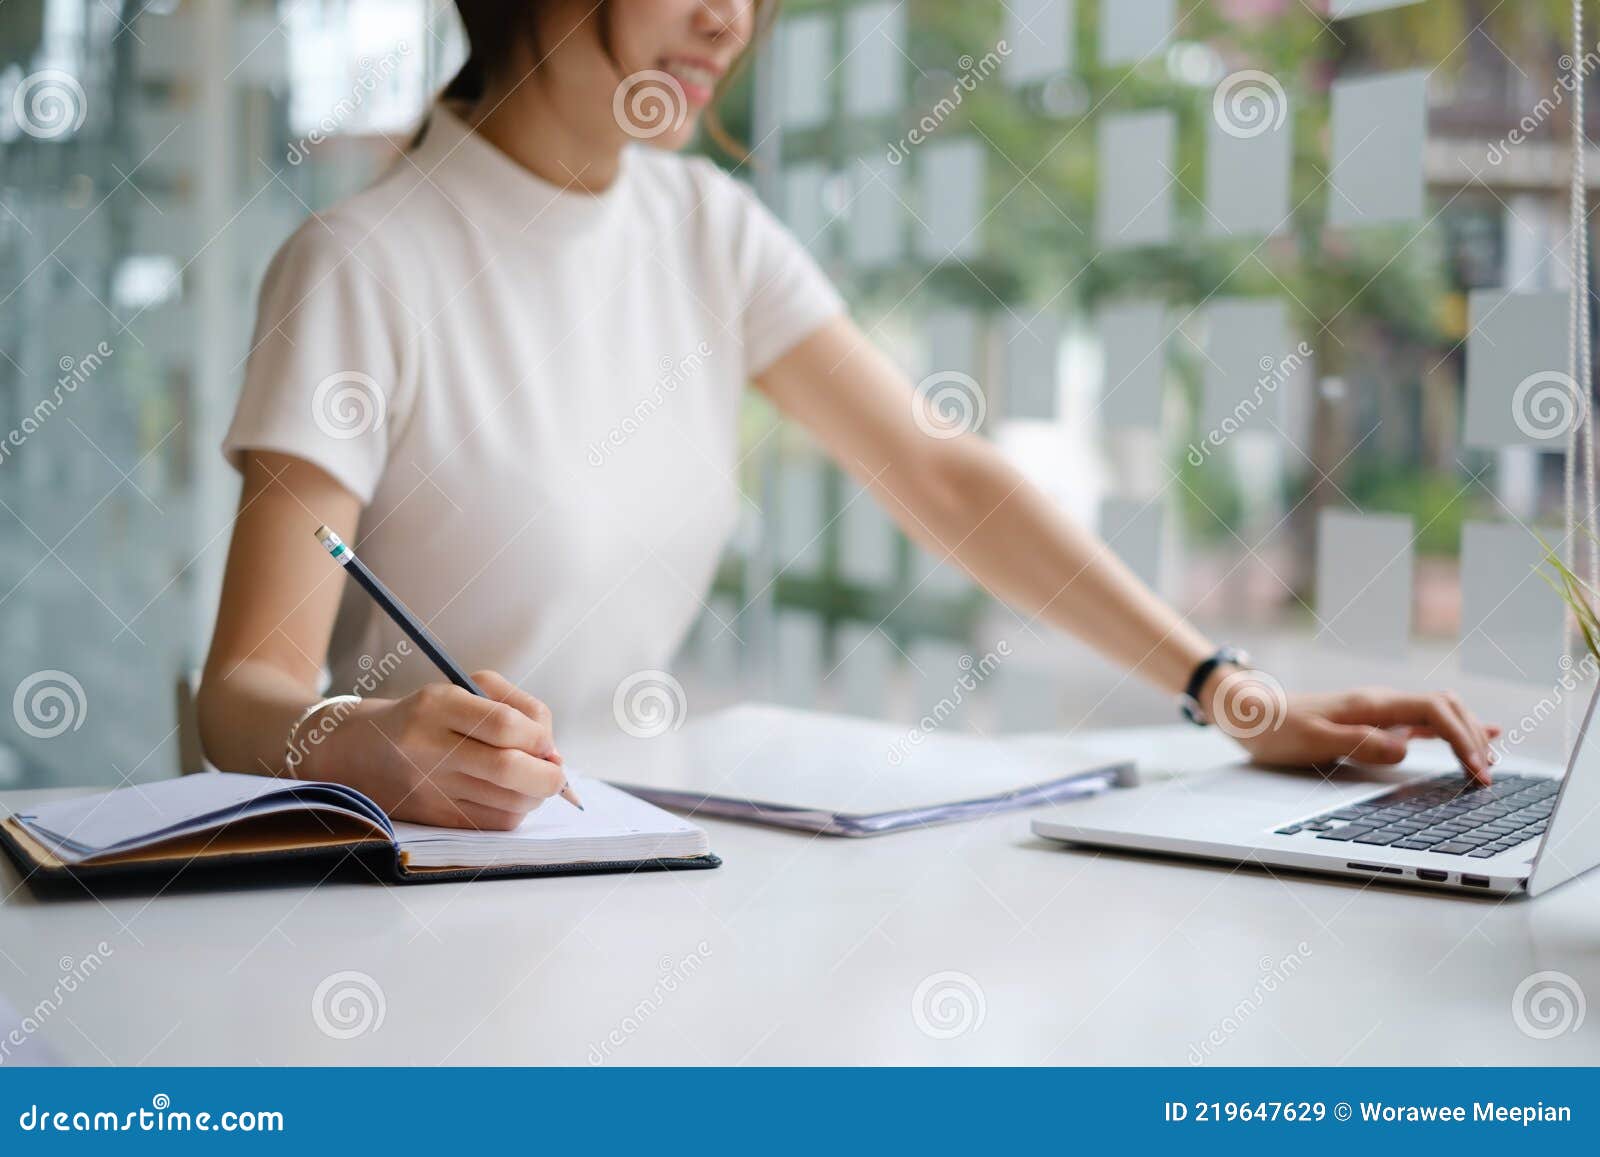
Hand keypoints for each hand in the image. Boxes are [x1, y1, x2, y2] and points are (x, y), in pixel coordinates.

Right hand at [300, 669, 565, 828]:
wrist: (360, 750)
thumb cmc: (429, 715)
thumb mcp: (465, 690)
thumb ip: (517, 708)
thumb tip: (553, 751)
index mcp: (438, 705)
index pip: (505, 725)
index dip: (540, 737)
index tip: (546, 741)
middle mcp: (430, 747)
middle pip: (509, 769)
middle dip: (548, 775)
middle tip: (555, 771)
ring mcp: (430, 788)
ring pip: (507, 803)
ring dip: (535, 795)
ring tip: (531, 780)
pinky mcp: (434, 818)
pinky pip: (493, 823)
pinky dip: (515, 811)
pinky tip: (510, 796)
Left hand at [1200, 669, 1499, 782]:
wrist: (1250, 715)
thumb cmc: (1278, 729)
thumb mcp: (1314, 740)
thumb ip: (1359, 743)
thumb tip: (1405, 748)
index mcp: (1372, 705)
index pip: (1434, 710)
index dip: (1462, 737)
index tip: (1478, 768)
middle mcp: (1380, 703)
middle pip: (1445, 707)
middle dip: (1472, 737)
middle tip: (1487, 774)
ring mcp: (1378, 710)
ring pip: (1438, 712)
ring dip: (1465, 733)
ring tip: (1488, 761)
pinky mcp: (1373, 720)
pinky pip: (1422, 721)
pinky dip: (1450, 730)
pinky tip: (1470, 738)